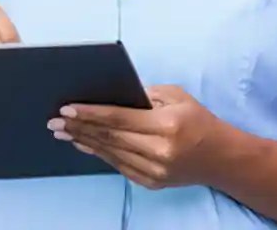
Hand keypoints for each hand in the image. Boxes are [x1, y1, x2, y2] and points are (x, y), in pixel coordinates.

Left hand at [48, 85, 223, 189]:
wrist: (221, 157)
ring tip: (63, 132)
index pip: (119, 118)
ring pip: (110, 153)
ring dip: (84, 141)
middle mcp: (158, 151)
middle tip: (55, 121)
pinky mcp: (150, 182)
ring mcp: (154, 170)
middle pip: (110, 137)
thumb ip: (147, 95)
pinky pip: (118, 166)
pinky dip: (100, 154)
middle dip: (79, 127)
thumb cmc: (199, 121)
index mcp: (166, 125)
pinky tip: (85, 144)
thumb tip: (114, 95)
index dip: (90, 113)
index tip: (67, 108)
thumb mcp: (178, 97)